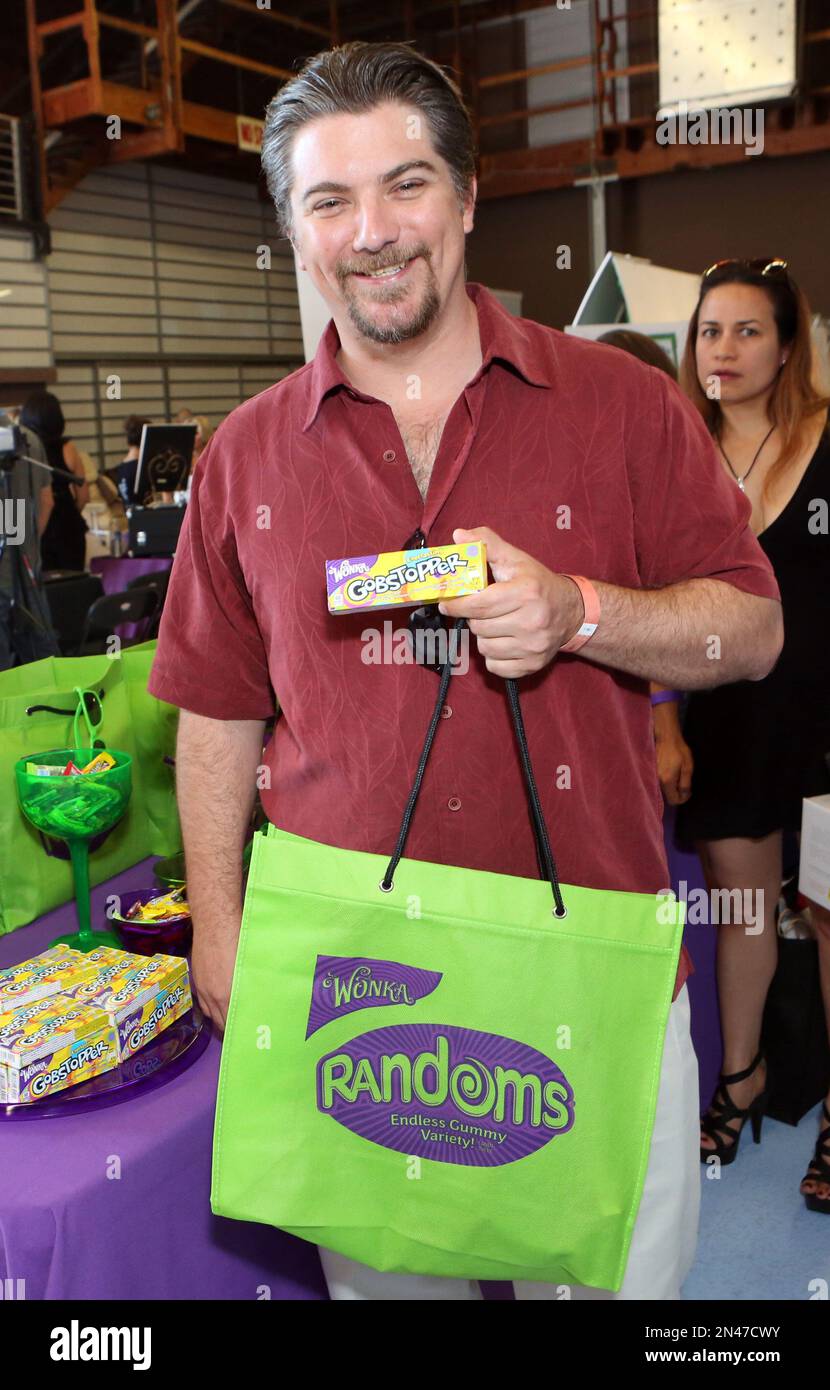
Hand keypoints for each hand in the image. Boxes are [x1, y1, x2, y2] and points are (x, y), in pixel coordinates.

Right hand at [190, 919, 240, 1034]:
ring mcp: (202, 988)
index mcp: (228, 994)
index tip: (248, 1031)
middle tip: (242, 1027)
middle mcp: (213, 995)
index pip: (233, 1022)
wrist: (215, 922)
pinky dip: (211, 1006)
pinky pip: (202, 1002)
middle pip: (221, 1021)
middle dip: (231, 1026)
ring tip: (231, 1018)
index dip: (240, 1029)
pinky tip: (219, 1003)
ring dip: (220, 1017)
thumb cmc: (238, 940)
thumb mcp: (249, 966)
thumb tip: (258, 997)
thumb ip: (250, 986)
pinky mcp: (196, 979)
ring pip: (210, 1013)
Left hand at [438, 527, 583, 677]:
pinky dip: (493, 656)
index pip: (479, 604)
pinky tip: (503, 641)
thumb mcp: (515, 559)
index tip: (446, 603)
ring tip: (495, 624)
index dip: (456, 604)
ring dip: (483, 637)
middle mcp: (532, 621)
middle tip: (480, 610)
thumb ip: (487, 544)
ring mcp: (533, 646)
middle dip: (474, 618)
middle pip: (479, 627)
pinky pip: (495, 666)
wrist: (571, 611)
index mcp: (526, 592)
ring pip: (484, 648)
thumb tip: (459, 536)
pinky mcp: (533, 664)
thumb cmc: (537, 583)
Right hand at [654, 730, 693, 804]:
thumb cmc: (679, 751)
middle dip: (677, 793)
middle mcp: (657, 781)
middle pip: (667, 796)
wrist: (666, 738)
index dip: (683, 799)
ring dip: (672, 786)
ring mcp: (653, 776)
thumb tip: (684, 795)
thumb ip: (685, 783)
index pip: (673, 800)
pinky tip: (671, 772)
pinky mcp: (651, 771)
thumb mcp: (688, 767)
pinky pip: (660, 782)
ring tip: (678, 775)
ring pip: (663, 789)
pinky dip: (667, 781)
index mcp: (667, 781)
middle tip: (684, 782)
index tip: (688, 791)